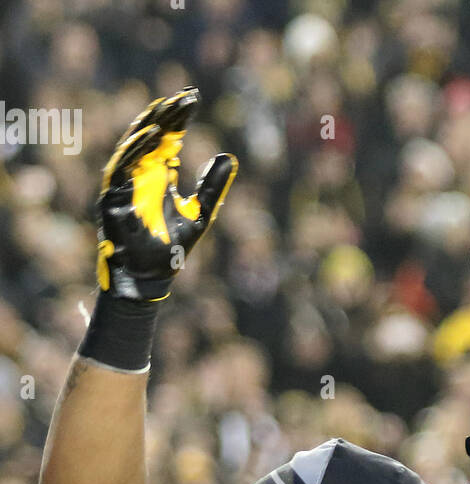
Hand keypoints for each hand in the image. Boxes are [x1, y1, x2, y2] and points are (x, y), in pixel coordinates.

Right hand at [97, 87, 236, 301]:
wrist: (151, 276)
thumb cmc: (172, 247)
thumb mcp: (201, 213)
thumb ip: (212, 186)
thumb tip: (230, 157)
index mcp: (159, 173)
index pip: (168, 137)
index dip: (178, 118)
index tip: (192, 99)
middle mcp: (141, 172)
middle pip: (152, 135)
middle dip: (167, 115)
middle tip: (184, 96)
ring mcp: (126, 182)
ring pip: (134, 145)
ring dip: (150, 125)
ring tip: (167, 108)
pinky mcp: (114, 195)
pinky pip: (123, 166)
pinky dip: (137, 150)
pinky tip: (152, 135)